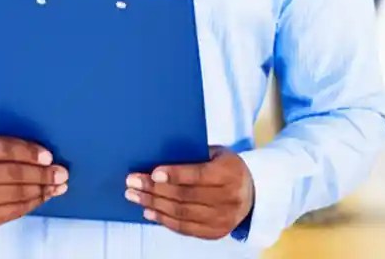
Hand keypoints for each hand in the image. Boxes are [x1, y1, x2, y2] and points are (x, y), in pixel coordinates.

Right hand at [0, 136, 67, 227]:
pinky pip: (15, 210)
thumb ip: (9, 148)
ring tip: (57, 185)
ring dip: (42, 189)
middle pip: (14, 174)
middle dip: (42, 174)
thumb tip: (46, 159)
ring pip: (17, 194)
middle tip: (61, 173)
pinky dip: (34, 202)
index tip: (49, 157)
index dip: (30, 153)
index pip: (5, 149)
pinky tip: (44, 195)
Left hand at [126, 146, 253, 239]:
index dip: (175, 175)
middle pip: (185, 196)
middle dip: (154, 189)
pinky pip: (185, 229)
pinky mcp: (216, 232)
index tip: (153, 173)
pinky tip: (149, 212)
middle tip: (132, 182)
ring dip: (154, 205)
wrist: (252, 192)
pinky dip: (164, 220)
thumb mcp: (216, 154)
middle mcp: (229, 198)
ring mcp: (224, 218)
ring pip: (182, 214)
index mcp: (229, 173)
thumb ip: (193, 156)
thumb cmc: (226, 167)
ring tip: (134, 196)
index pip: (199, 175)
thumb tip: (157, 156)